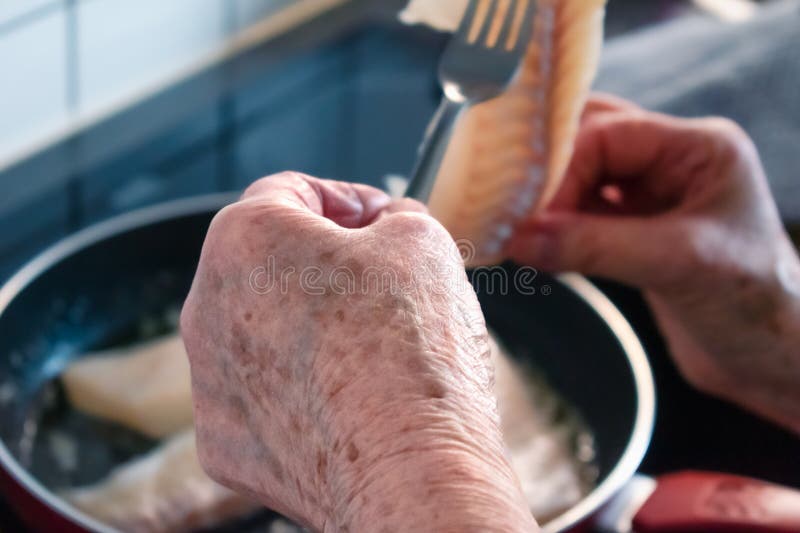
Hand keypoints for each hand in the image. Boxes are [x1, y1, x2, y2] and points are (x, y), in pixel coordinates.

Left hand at [181, 173, 536, 531]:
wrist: (411, 473)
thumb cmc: (412, 352)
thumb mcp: (422, 241)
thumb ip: (391, 215)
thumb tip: (383, 226)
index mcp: (245, 239)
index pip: (290, 191)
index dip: (345, 200)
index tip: (376, 222)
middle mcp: (206, 306)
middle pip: (267, 263)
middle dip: (323, 263)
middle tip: (379, 282)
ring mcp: (209, 380)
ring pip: (259, 329)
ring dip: (307, 326)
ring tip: (370, 348)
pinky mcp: (225, 441)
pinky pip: (259, 393)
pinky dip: (296, 387)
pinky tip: (347, 398)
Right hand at [507, 95, 799, 432]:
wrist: (770, 362)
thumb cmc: (756, 308)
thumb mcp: (678, 266)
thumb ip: (597, 247)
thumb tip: (518, 238)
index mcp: (700, 147)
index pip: (609, 134)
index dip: (563, 169)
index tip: (528, 214)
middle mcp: (674, 161)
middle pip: (589, 140)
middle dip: (548, 172)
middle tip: (511, 208)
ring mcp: (652, 195)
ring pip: (581, 176)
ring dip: (548, 200)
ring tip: (516, 228)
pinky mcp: (633, 230)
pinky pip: (581, 212)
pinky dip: (554, 226)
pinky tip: (534, 245)